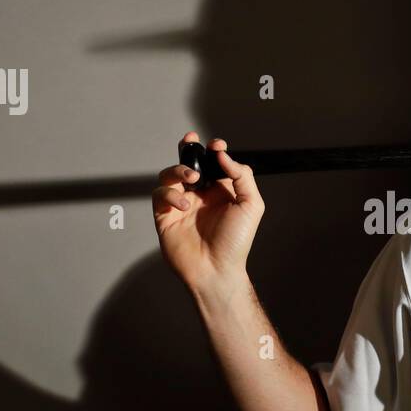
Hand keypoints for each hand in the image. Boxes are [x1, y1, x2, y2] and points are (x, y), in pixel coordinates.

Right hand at [152, 133, 264, 295]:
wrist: (216, 269)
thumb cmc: (236, 242)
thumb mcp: (251, 204)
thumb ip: (241, 175)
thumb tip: (223, 155)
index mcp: (221, 191)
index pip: (213, 163)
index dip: (213, 150)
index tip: (216, 145)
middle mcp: (200, 196)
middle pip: (188, 163)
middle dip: (188, 149)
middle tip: (190, 142)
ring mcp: (181, 205)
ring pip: (171, 174)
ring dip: (179, 170)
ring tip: (192, 179)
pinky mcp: (165, 216)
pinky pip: (160, 194)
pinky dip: (170, 194)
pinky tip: (184, 205)